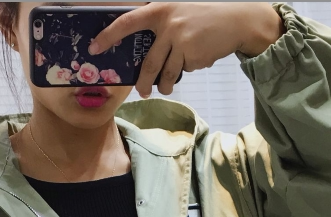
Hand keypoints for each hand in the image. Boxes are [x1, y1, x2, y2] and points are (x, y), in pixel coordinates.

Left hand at [89, 2, 284, 97]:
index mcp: (160, 10)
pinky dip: (188, 70)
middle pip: (148, 63)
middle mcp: (168, 24)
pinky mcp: (193, 55)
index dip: (108, 35)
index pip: (127, 22)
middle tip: (142, 92)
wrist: (236, 20)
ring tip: (168, 87)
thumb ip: (160, 27)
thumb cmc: (204, 17)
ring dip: (166, 85)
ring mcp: (180, 41)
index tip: (94, 47)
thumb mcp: (179, 12)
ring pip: (166, 74)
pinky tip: (198, 58)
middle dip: (143, 83)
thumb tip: (142, 53)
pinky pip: (184, 71)